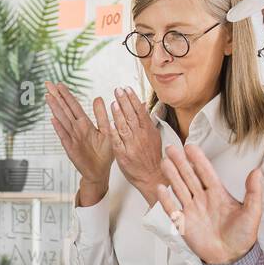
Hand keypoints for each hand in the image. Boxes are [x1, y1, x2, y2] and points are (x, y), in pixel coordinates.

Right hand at [46, 81, 114, 190]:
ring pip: (62, 120)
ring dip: (55, 108)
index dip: (67, 95)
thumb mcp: (107, 130)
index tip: (59, 84)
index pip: (74, 106)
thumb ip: (101, 115)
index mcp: (85, 124)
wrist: (100, 171)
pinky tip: (53, 120)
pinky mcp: (71, 148)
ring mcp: (72, 138)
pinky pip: (64, 137)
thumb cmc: (103, 153)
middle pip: (65, 109)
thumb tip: (97, 98)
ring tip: (48, 97)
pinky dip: (59, 128)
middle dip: (57, 97)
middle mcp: (76, 129)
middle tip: (48, 84)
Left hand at [107, 86, 163, 204]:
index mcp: (148, 130)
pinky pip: (118, 142)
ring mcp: (132, 145)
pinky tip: (110, 124)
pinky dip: (115, 133)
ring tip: (113, 103)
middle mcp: (140, 136)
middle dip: (124, 102)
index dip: (133, 99)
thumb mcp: (153, 136)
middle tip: (118, 90)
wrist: (151, 175)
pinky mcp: (123, 155)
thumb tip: (143, 106)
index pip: (140, 111)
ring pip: (125, 127)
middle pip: (131, 116)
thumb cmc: (151, 156)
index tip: (127, 88)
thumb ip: (147, 121)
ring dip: (119, 115)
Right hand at [158, 144, 261, 264]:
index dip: (198, 159)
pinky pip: (172, 209)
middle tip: (171, 148)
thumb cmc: (243, 236)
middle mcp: (203, 199)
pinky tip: (160, 188)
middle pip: (189, 177)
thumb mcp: (253, 212)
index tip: (191, 147)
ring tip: (164, 162)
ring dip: (172, 175)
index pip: (205, 172)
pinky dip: (165, 199)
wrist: (232, 257)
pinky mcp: (184, 223)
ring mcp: (192, 210)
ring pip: (179, 188)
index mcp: (218, 193)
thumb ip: (253, 192)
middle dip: (180, 162)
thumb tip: (257, 171)